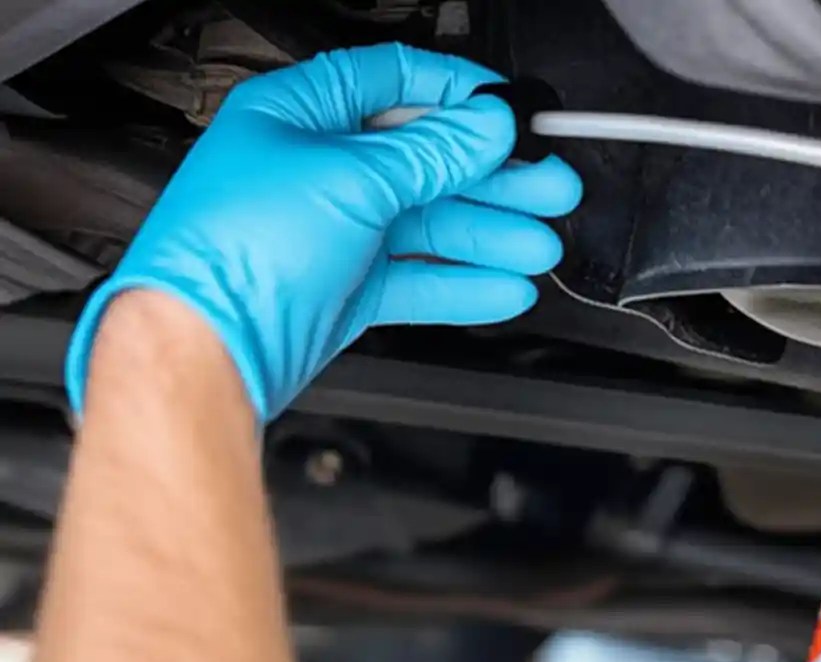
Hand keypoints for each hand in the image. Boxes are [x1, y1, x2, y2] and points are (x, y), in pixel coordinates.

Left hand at [65, 43, 582, 418]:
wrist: (203, 353)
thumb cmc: (233, 254)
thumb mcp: (348, 179)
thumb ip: (430, 153)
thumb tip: (484, 127)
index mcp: (298, 115)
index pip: (393, 82)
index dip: (457, 94)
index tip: (510, 114)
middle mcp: (315, 170)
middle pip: (425, 161)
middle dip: (493, 178)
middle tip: (548, 187)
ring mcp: (331, 233)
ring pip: (428, 225)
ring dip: (489, 235)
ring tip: (539, 246)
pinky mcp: (344, 290)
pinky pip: (417, 279)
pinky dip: (461, 284)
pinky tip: (502, 287)